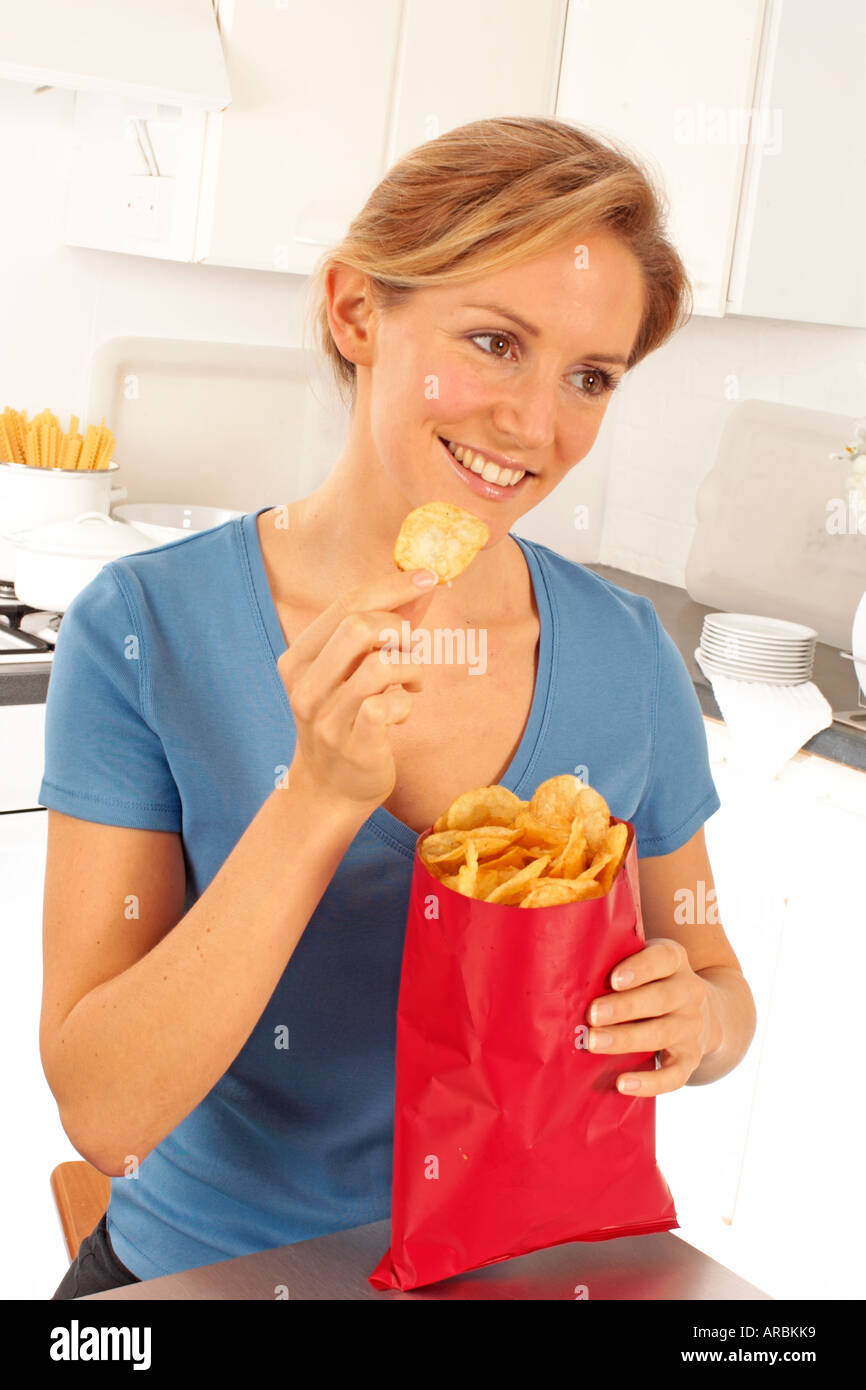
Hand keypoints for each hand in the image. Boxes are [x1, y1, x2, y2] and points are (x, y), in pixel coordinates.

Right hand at [278, 567, 437, 813]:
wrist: (329, 790)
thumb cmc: (345, 720)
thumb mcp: (350, 672)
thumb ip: (381, 630)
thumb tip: (421, 586)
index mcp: (298, 659)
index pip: (345, 604)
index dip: (391, 586)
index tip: (427, 576)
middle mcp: (305, 686)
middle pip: (359, 626)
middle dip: (400, 629)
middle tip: (412, 648)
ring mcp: (326, 717)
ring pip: (379, 665)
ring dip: (410, 667)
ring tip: (411, 683)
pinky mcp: (352, 743)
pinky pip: (387, 706)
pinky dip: (406, 703)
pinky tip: (402, 711)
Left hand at [585, 938, 716, 1095]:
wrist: (706, 1012)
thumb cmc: (653, 981)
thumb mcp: (646, 962)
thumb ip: (618, 959)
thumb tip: (571, 968)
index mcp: (675, 960)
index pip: (663, 959)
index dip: (639, 968)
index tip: (613, 980)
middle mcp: (690, 992)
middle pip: (660, 998)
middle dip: (624, 1008)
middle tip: (592, 1015)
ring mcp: (692, 1027)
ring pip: (662, 1034)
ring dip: (626, 1039)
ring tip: (594, 1043)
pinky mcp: (691, 1058)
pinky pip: (674, 1075)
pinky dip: (650, 1082)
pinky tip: (622, 1084)